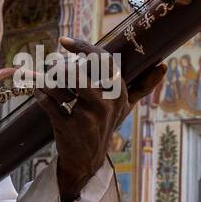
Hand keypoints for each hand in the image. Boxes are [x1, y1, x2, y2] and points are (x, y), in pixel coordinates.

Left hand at [34, 37, 165, 201]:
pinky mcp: (68, 127)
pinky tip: (37, 90)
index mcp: (118, 94)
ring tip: (40, 77)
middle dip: (58, 64)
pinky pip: (47, 102)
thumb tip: (163, 66)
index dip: (82, 47)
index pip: (102, 60)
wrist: (88, 160)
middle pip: (76, 69)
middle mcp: (105, 104)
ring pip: (58, 85)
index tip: (64, 41)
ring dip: (45, 78)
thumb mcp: (126, 107)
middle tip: (51, 63)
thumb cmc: (106, 125)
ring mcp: (86, 116)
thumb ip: (143, 85)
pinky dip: (39, 93)